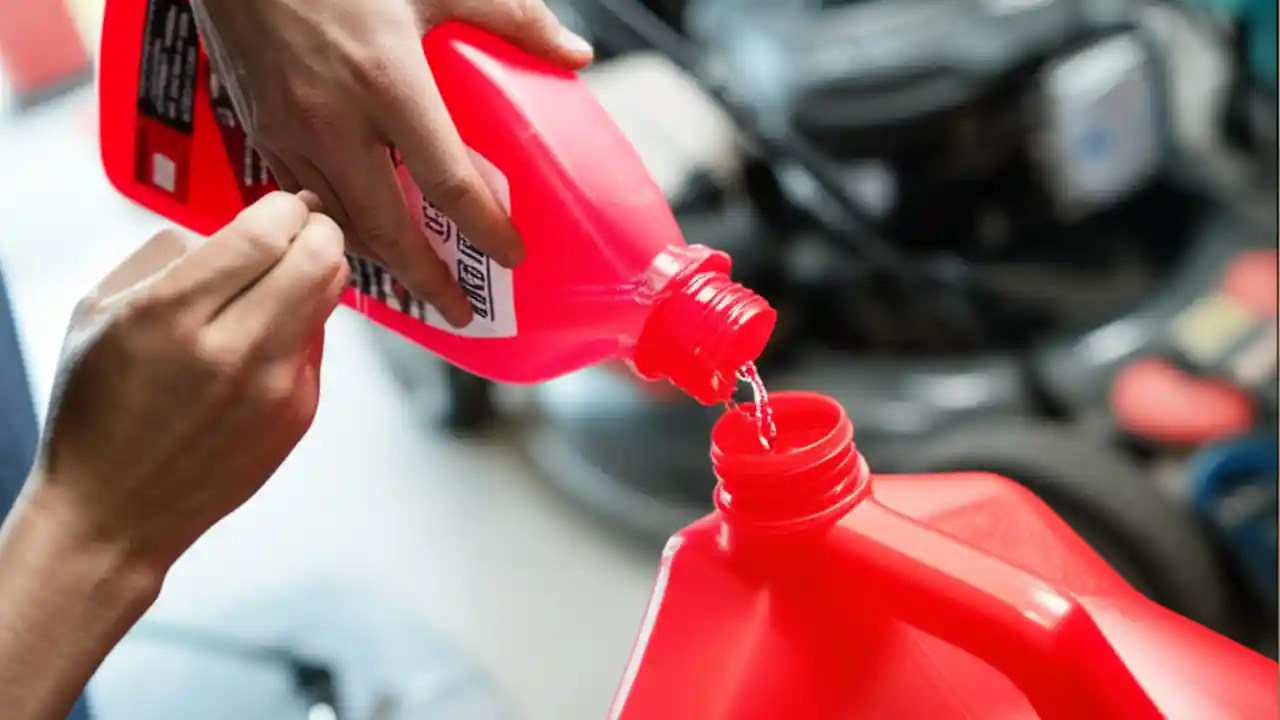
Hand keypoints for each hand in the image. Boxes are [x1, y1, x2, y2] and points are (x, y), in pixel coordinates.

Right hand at [29, 191, 347, 572]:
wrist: (115, 512)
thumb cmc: (100, 408)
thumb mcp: (101, 311)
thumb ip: (169, 254)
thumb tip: (234, 226)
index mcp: (172, 313)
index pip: (267, 230)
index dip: (286, 205)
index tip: (281, 204)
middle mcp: (232, 349)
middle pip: (319, 255)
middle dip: (318, 227)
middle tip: (302, 226)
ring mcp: (274, 386)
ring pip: (332, 293)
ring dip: (318, 269)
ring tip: (287, 272)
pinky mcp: (298, 414)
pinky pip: (320, 342)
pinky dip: (304, 323)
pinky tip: (268, 334)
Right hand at [191, 0, 592, 326]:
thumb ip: (509, 16)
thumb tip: (574, 53)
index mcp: (388, 84)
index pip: (448, 183)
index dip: (484, 228)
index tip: (511, 254)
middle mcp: (335, 121)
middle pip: (389, 230)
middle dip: (427, 281)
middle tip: (459, 313)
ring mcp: (290, 132)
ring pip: (340, 223)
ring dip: (381, 261)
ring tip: (415, 283)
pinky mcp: (259, 130)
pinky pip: (301, 199)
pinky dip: (335, 226)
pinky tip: (358, 232)